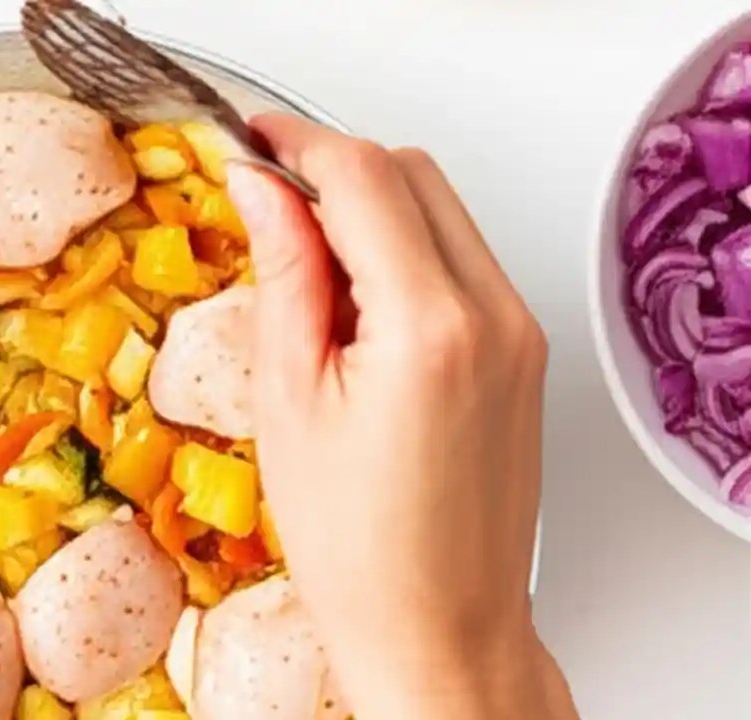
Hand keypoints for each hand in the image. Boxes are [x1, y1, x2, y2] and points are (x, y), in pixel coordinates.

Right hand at [226, 116, 576, 718]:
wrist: (438, 627)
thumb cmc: (356, 547)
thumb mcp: (289, 400)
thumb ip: (285, 274)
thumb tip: (263, 189)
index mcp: (430, 327)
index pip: (365, 177)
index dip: (298, 144)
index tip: (252, 142)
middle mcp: (494, 314)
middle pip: (413, 172)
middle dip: (335, 167)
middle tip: (270, 201)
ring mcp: (519, 331)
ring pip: (442, 207)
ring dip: (370, 206)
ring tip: (308, 267)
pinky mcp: (523, 350)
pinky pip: (461, 257)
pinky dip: (404, 249)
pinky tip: (356, 303)